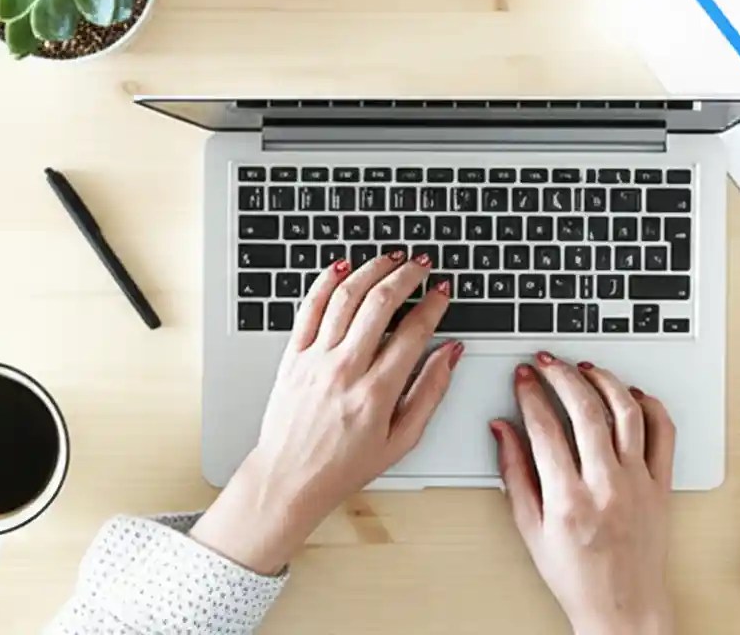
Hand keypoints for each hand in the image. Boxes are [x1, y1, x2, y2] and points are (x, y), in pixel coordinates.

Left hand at [192, 251, 461, 573]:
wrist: (289, 478)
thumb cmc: (344, 466)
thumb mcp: (401, 440)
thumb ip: (430, 392)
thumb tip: (450, 354)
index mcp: (376, 394)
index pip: (413, 332)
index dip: (433, 305)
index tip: (442, 292)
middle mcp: (344, 370)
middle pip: (380, 304)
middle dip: (406, 277)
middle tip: (421, 266)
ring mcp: (315, 360)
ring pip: (345, 297)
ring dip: (371, 271)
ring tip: (390, 259)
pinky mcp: (293, 356)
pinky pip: (309, 308)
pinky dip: (326, 282)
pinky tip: (343, 268)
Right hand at [491, 353, 676, 634]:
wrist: (623, 608)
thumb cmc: (576, 576)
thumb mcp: (530, 529)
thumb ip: (515, 474)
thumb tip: (502, 431)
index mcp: (569, 499)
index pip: (545, 427)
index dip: (530, 394)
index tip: (523, 378)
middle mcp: (607, 486)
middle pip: (585, 410)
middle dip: (562, 375)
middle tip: (548, 362)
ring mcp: (639, 483)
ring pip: (627, 412)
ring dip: (604, 380)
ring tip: (585, 367)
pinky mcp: (661, 485)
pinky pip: (663, 433)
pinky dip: (649, 405)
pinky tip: (630, 394)